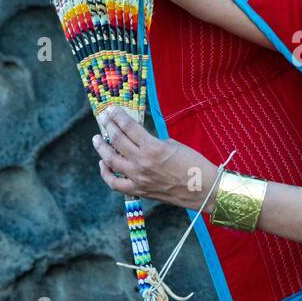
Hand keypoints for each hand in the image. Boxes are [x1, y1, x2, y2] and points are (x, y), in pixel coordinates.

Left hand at [93, 106, 216, 209]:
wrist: (204, 189)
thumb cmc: (193, 164)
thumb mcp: (173, 144)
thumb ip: (152, 141)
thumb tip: (136, 138)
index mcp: (153, 147)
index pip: (128, 127)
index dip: (117, 116)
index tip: (111, 109)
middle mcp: (142, 162)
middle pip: (117, 141)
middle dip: (108, 126)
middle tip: (103, 118)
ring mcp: (139, 178)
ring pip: (111, 161)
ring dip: (102, 148)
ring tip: (97, 140)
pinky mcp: (140, 190)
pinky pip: (115, 183)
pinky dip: (106, 173)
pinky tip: (103, 164)